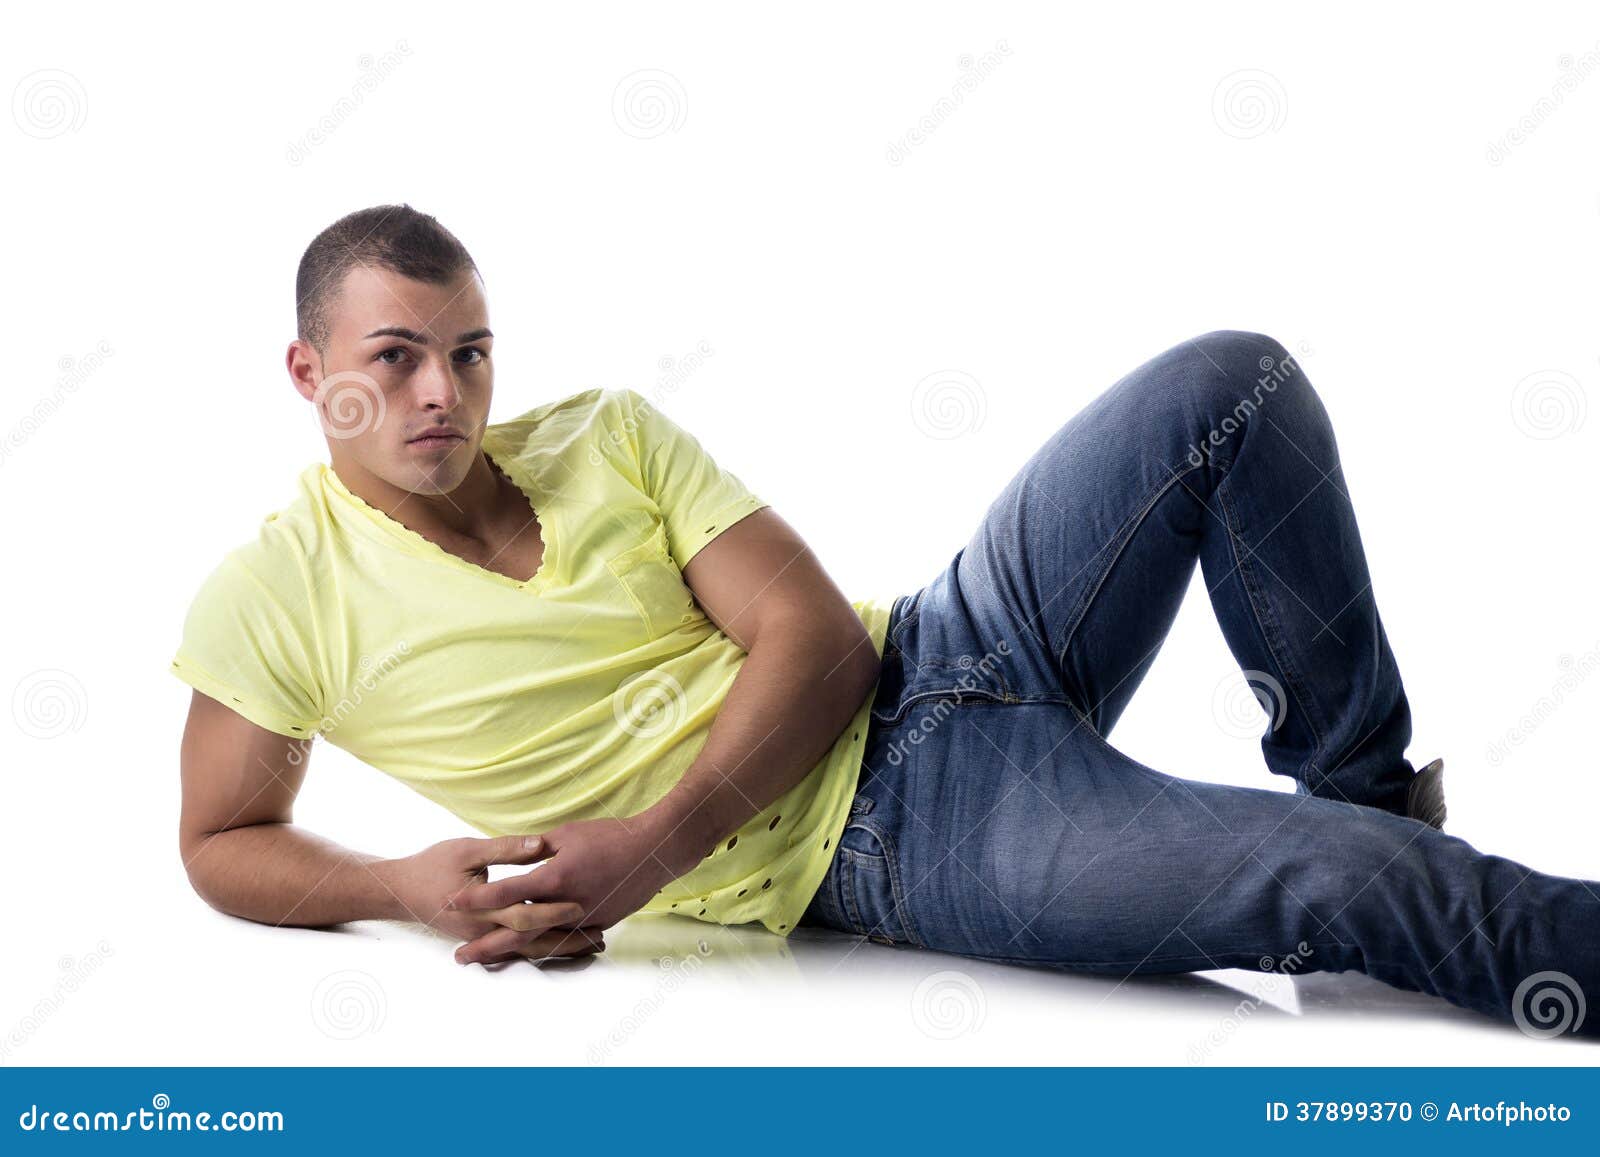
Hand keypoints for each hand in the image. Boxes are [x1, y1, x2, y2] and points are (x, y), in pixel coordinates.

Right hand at [378, 834, 606, 962]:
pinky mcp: (484, 937)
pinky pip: (519, 947)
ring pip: (528, 948)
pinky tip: (568, 942)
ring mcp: (483, 937)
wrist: (399, 891)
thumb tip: (539, 844)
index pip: (523, 913)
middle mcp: (484, 929)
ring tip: (595, 943)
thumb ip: (505, 849)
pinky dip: (545, 945)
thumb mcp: (467, 850)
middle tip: (601, 933)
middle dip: (567, 938)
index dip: (554, 910)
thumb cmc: (432, 865)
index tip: (582, 903)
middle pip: (533, 939)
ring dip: (561, 947)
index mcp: (480, 908)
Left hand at [447, 813, 686, 963]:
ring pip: (540, 943)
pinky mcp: (597, 925)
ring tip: (486, 959)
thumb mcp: (567, 834)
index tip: (452, 903)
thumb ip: (535, 848)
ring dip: (510, 952)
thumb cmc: (610, 836)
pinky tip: (525, 953)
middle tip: (459, 956)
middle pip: (518, 932)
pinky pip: (563, 941)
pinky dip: (542, 948)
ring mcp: (583, 920)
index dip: (477, 898)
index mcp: (556, 878)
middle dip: (486, 946)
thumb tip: (511, 853)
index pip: (507, 891)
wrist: (653, 852)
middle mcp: (566, 906)